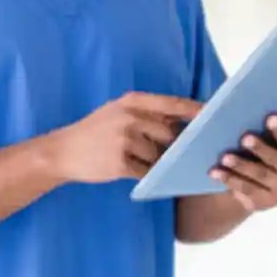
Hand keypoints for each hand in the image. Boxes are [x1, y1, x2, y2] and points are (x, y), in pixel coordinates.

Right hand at [43, 91, 203, 183]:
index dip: (196, 111)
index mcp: (131, 101)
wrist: (62, 151)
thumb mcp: (117, 112)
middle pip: (169, 134)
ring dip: (153, 162)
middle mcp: (130, 117)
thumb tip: (183, 121)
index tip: (215, 116)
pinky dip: (144, 174)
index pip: (173, 104)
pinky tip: (130, 170)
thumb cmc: (94, 131)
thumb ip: (146, 113)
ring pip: (158, 156)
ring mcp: (125, 140)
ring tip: (134, 159)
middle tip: (177, 152)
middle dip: (173, 146)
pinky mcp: (120, 163)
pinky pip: (146, 171)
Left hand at [209, 94, 276, 211]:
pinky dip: (229, 179)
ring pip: (260, 173)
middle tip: (247, 136)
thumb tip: (261, 92)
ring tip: (225, 156)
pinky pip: (245, 188)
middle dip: (265, 145)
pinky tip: (215, 171)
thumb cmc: (271, 155)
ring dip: (242, 164)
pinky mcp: (263, 200)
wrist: (262, 194)